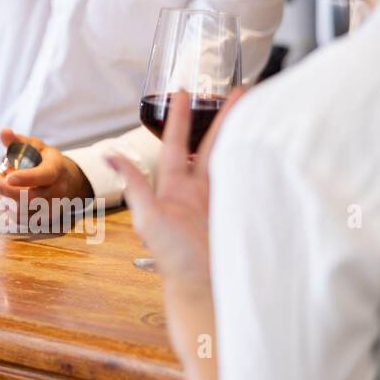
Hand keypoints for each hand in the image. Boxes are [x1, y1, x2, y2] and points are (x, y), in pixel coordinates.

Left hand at [0, 129, 93, 226]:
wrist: (68, 182)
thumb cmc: (46, 161)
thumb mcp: (36, 146)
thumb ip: (18, 141)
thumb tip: (3, 132)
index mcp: (56, 169)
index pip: (43, 176)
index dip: (26, 178)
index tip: (8, 177)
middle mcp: (57, 191)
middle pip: (30, 197)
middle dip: (5, 189)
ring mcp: (53, 207)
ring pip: (24, 211)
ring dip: (6, 199)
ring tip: (1, 185)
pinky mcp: (45, 220)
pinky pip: (23, 220)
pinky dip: (10, 210)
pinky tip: (6, 198)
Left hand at [106, 87, 245, 288]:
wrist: (204, 287)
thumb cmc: (172, 257)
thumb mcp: (149, 217)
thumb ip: (135, 185)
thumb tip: (109, 155)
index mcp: (174, 186)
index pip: (179, 143)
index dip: (181, 119)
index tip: (184, 92)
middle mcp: (197, 189)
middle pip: (212, 144)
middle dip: (222, 118)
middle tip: (236, 93)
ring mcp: (220, 199)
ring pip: (232, 158)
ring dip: (242, 135)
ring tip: (256, 111)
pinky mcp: (239, 210)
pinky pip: (249, 180)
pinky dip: (257, 162)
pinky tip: (269, 147)